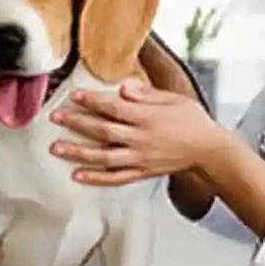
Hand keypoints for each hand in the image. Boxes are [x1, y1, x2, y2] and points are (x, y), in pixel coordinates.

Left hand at [49, 80, 227, 185]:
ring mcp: (140, 158)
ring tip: (56, 148)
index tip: (74, 96)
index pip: (114, 108)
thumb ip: (146, 94)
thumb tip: (123, 87)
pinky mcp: (142, 172)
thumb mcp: (172, 99)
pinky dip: (95, 178)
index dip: (92, 101)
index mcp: (148, 117)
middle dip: (76, 123)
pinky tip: (77, 175)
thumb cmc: (192, 121)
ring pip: (103, 157)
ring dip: (78, 152)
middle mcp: (141, 139)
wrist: (209, 150)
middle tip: (55, 117)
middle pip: (103, 131)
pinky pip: (115, 178)